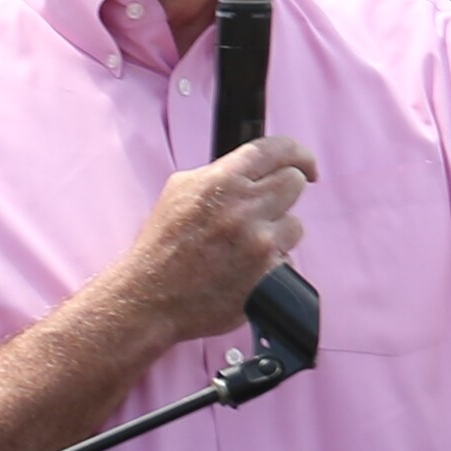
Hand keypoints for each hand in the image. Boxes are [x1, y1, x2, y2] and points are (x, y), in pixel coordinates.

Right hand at [111, 137, 314, 344]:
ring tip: (242, 249)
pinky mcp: (267, 273)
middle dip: (282, 195)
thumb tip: (255, 167)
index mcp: (220, 182)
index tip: (305, 165)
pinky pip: (287, 259)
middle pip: (294, 183)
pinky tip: (242, 271)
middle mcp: (243, 208)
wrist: (146, 301)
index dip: (298, 154)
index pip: (277, 150)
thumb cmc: (159, 250)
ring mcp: (258, 242)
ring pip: (295, 224)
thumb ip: (219, 173)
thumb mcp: (177, 193)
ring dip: (276, 234)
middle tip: (264, 211)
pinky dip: (269, 265)